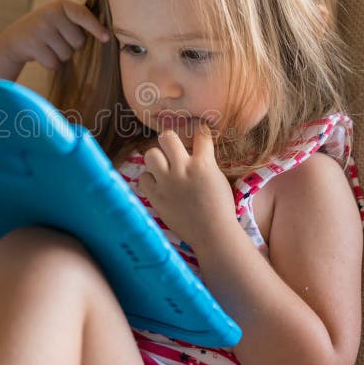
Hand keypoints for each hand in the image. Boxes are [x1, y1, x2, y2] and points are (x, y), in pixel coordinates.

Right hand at [0, 0, 109, 70]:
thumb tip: (107, 35)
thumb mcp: (62, 18)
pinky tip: (41, 54)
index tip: (106, 37)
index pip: (83, 15)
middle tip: (57, 40)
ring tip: (48, 46)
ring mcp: (40, 29)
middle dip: (72, 46)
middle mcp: (51, 13)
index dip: (96, 28)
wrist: (16, 38)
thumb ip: (81, 21)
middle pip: (78, 41)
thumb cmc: (49, 29)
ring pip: (66, 54)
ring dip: (60, 56)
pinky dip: (51, 64)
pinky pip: (54, 63)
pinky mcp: (32, 45)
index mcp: (62, 3)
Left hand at [138, 122, 236, 252]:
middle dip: (170, 141)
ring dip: (157, 159)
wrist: (213, 234)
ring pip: (150, 154)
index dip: (198, 131)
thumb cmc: (220, 208)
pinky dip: (149, 180)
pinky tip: (158, 185)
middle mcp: (183, 169)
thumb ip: (205, 162)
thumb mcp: (217, 178)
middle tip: (172, 151)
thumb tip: (194, 151)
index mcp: (204, 163)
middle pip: (167, 137)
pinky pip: (143, 177)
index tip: (196, 133)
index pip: (200, 132)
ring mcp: (167, 183)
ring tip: (163, 168)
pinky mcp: (156, 197)